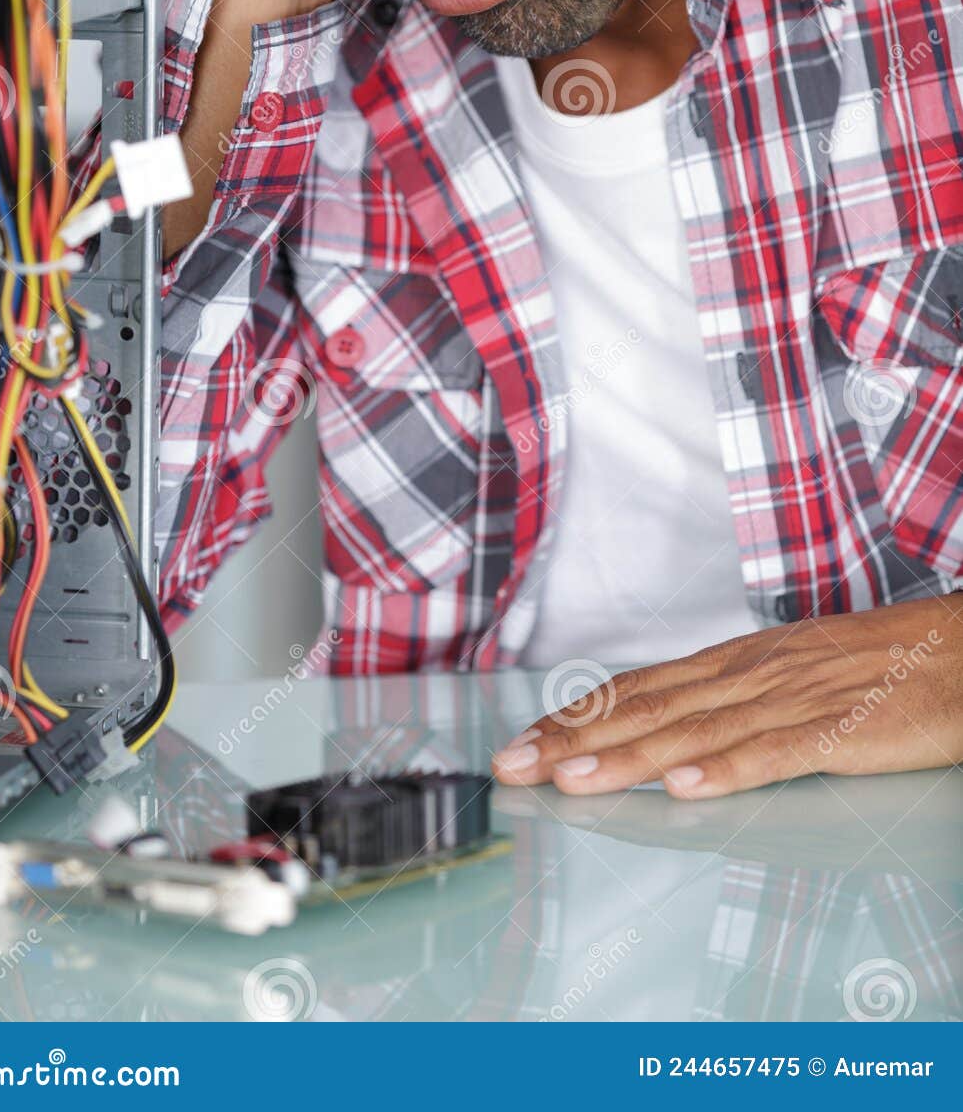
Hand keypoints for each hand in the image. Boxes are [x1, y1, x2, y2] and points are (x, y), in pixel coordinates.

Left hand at [492, 594, 962, 798]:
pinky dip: (725, 769)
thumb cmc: (882, 662)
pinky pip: (775, 754)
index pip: (640, 687)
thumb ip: (733, 697)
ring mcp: (794, 700)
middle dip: (575, 738)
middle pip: (649, 707)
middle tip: (515, 765)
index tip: (525, 739)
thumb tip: (670, 720)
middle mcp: (752, 674)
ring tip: (573, 780)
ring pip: (694, 730)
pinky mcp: (840, 732)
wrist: (960, 648)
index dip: (578, 716)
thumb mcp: (791, 670)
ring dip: (628, 757)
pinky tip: (684, 785)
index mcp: (740, 660)